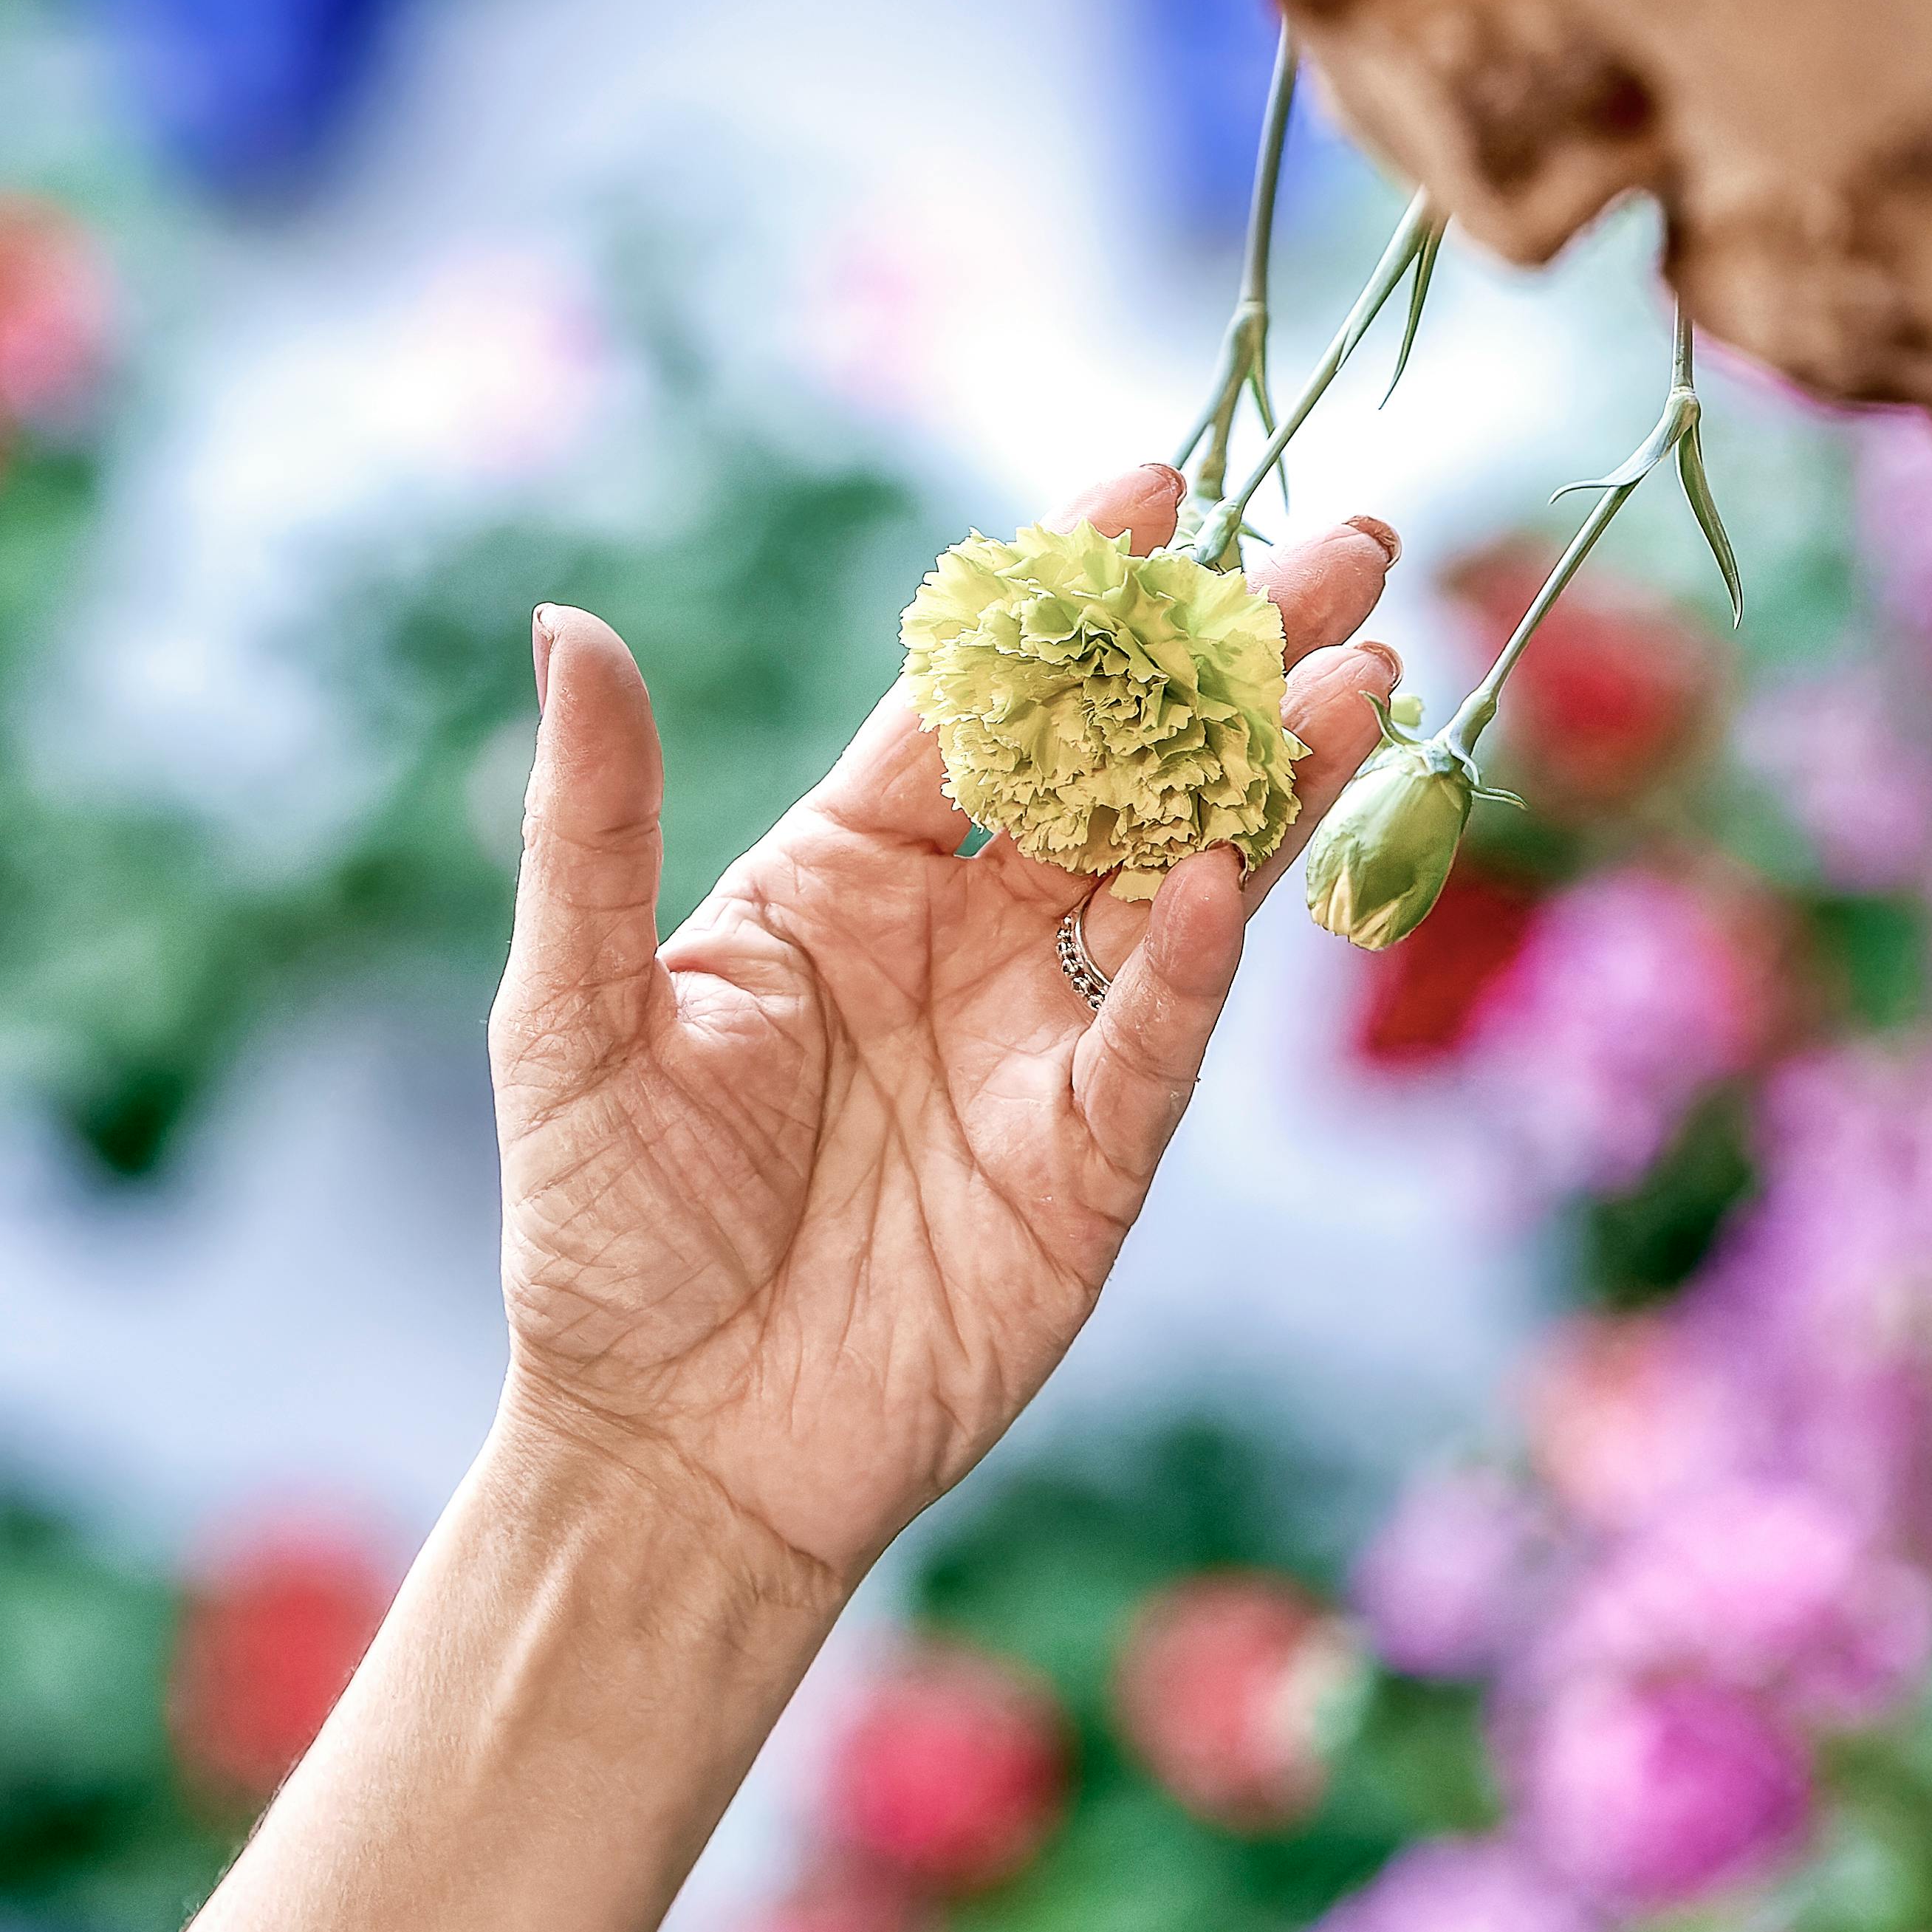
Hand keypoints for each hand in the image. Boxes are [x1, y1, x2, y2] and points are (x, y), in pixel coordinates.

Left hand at [488, 463, 1399, 1590]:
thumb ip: (593, 820)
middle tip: (1343, 541)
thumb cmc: (602, 1232)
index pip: (979, 698)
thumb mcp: (571, 1011)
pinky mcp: (1089, 1165)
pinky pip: (1152, 1039)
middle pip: (1120, 764)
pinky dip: (1187, 962)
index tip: (1157, 482)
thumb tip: (568, 625)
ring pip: (1181, 875)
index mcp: (845, 873)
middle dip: (1229, 655)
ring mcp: (1039, 1045)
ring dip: (1270, 777)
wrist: (668, 1449)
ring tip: (1362, 667)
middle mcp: (962, 936)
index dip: (1068, 590)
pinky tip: (1218, 872)